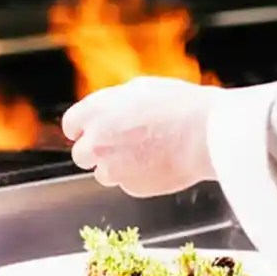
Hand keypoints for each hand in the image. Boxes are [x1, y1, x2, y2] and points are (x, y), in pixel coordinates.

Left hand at [61, 77, 219, 197]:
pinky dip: (139, 177)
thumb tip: (111, 109)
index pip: (71, 124)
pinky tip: (159, 163)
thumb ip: (117, 101)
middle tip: (121, 144)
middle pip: (81, 154)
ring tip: (147, 153)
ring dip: (118, 166)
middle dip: (97, 150)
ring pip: (104, 173)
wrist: (205, 134)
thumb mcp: (143, 88)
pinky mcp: (131, 188)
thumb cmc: (180, 106)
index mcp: (96, 111)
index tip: (91, 130)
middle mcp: (97, 142)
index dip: (83, 127)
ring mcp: (113, 168)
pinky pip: (128, 184)